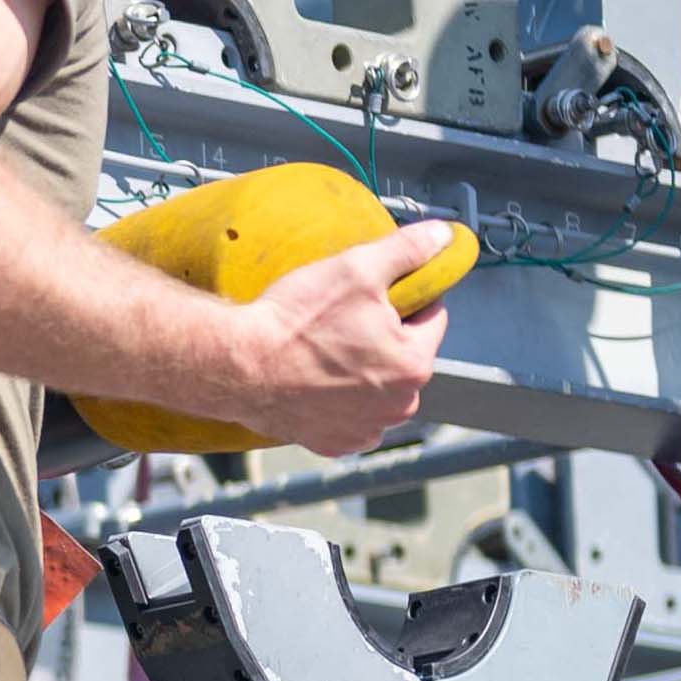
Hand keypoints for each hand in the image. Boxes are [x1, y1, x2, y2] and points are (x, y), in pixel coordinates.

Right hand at [193, 220, 453, 457]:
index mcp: (414, 365)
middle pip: (405, 357)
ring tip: (325, 354)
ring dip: (364, 374)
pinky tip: (315, 384)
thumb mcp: (357, 269)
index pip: (432, 318)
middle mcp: (399, 406)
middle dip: (384, 340)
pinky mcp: (334, 444)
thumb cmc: (296, 322)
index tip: (370, 298)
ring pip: (379, 389)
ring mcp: (366, 430)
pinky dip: (339, 403)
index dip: (404, 301)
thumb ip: (408, 250)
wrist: (237, 365)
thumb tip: (444, 236)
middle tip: (341, 324)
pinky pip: (351, 417)